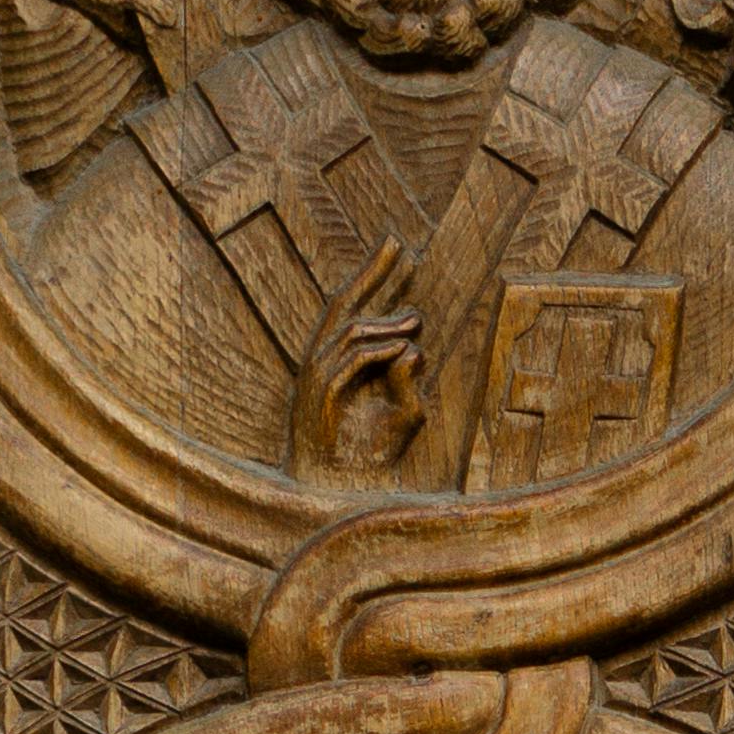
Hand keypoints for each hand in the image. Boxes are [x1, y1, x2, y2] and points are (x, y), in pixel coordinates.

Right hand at [288, 231, 427, 480]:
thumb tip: (414, 346)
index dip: (378, 278)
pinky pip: (350, 361)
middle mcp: (326, 359)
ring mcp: (318, 374)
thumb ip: (411, 378)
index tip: (401, 251)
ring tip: (415, 320)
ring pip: (351, 331)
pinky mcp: (319, 394)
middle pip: (345, 304)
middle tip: (397, 245)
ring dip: (385, 322)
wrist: (346, 488)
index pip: (359, 309)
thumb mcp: (407, 410)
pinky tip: (404, 348)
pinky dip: (378, 352)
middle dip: (371, 273)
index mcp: (343, 358)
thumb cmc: (374, 452)